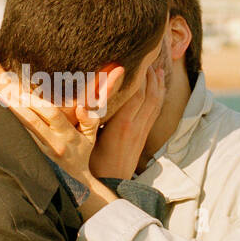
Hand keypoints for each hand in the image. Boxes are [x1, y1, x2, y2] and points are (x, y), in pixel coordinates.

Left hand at [0, 70, 99, 187]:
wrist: (76, 179)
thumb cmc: (82, 152)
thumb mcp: (91, 137)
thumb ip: (90, 120)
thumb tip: (81, 107)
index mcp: (68, 136)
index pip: (53, 115)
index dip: (38, 102)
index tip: (25, 91)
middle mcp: (53, 144)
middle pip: (33, 122)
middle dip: (19, 105)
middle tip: (7, 91)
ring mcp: (42, 151)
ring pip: (24, 131)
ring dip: (12, 115)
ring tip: (1, 101)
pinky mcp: (33, 156)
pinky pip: (21, 140)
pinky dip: (12, 128)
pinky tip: (2, 118)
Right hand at [90, 65, 163, 179]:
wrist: (112, 184)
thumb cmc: (94, 163)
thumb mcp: (89, 140)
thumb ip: (88, 121)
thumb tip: (81, 104)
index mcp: (122, 125)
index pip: (136, 95)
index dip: (139, 76)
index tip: (136, 59)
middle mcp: (136, 126)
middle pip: (149, 95)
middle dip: (151, 74)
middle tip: (149, 55)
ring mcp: (142, 131)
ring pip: (156, 102)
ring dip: (158, 84)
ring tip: (158, 67)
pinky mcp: (144, 136)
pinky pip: (156, 111)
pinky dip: (159, 96)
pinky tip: (158, 88)